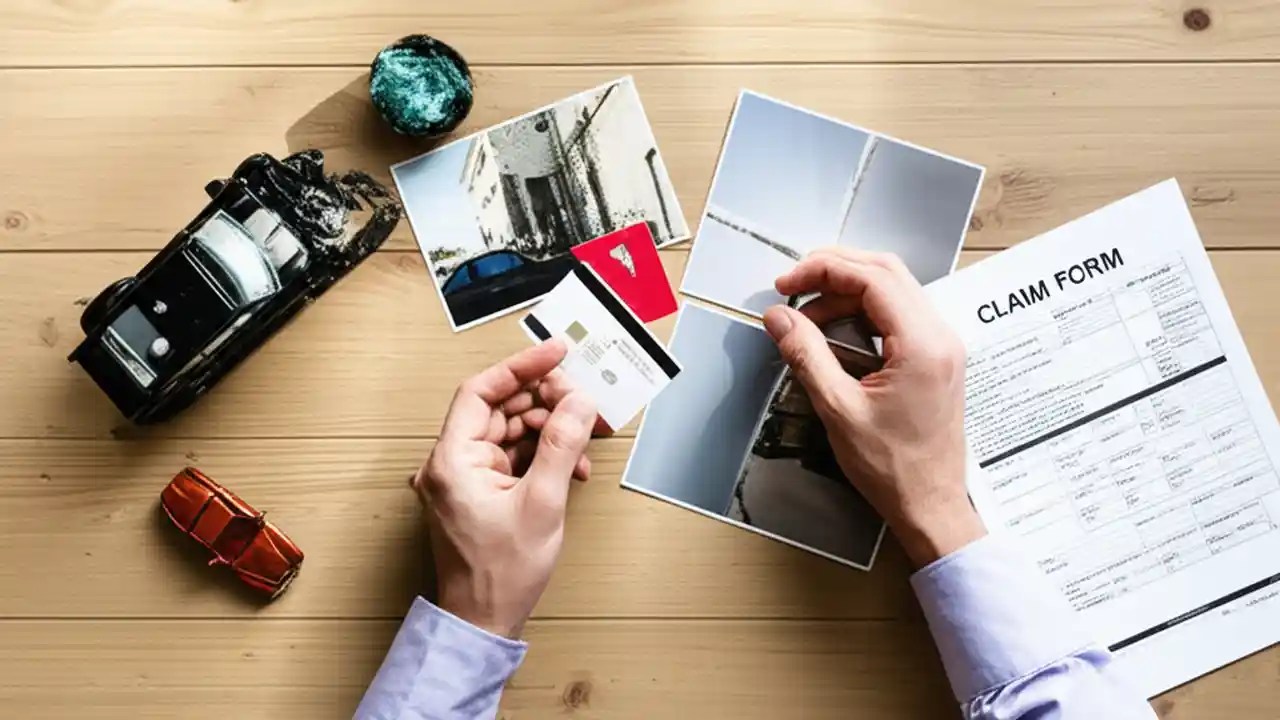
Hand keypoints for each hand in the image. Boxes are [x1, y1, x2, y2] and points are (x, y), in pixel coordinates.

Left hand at [413, 340, 597, 637]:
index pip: (482, 391)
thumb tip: (577, 403)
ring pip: (510, 431)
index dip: (521, 366)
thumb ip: (561, 445)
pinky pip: (512, 456)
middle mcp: (450, 463)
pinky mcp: (479, 491)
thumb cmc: (498, 575)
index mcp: (452, 460)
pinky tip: (569, 466)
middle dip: (545, 402)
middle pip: (500, 409)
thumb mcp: (542, 504)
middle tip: (580, 402)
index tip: (555, 352)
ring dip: (549, 431)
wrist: (482, 622)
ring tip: (582, 440)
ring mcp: (463, 478)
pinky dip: (541, 455)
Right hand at [763, 249, 985, 566]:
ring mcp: (942, 346)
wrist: (931, 505)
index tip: (787, 285)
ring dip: (847, 293)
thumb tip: (779, 317)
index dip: (823, 271)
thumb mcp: (838, 410)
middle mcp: (940, 336)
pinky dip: (863, 313)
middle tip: (794, 286)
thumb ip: (806, 355)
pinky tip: (834, 332)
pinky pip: (898, 315)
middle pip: (885, 273)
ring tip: (808, 317)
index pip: (872, 279)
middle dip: (834, 271)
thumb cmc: (894, 469)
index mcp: (923, 344)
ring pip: (893, 290)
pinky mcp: (935, 358)